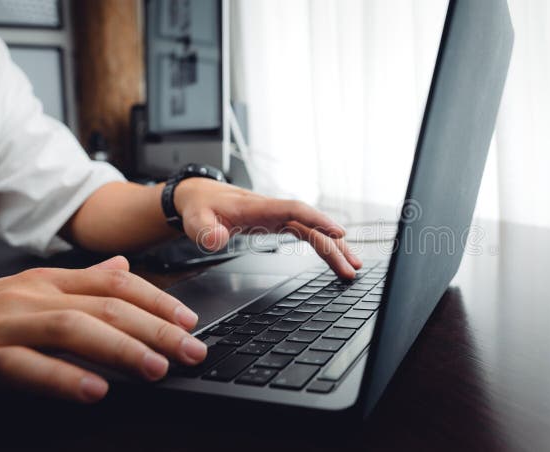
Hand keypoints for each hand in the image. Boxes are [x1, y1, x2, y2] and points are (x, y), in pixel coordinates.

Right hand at [0, 256, 205, 403]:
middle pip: (104, 306)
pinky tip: (95, 391)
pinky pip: (27, 368)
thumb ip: (78, 283)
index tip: (189, 321)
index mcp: (47, 281)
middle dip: (155, 328)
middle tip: (192, 350)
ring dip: (121, 349)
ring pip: (72, 330)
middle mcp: (31, 297)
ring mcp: (5, 327)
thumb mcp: (29, 295)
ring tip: (156, 370)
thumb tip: (122, 267)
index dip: (158, 300)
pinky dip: (64, 378)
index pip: (115, 283)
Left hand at [173, 178, 361, 277]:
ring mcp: (279, 217)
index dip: (318, 220)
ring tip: (352, 267)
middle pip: (312, 226)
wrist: (199, 198)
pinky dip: (323, 246)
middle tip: (351, 267)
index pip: (295, 210)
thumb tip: (218, 241)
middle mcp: (274, 210)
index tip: (338, 233)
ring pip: (314, 231)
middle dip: (334, 246)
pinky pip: (307, 234)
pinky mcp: (279, 224)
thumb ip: (206, 231)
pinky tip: (336, 258)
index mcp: (259, 207)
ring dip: (334, 248)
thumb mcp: (196, 221)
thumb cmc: (200, 207)